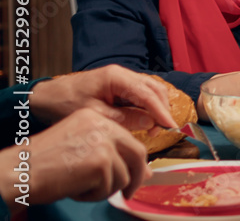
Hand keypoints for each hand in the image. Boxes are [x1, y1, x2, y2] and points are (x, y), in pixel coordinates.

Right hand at [0, 108, 150, 214]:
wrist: (19, 171)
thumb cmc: (42, 163)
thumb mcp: (80, 149)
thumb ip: (111, 154)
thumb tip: (145, 172)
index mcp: (96, 118)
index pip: (129, 140)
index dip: (135, 162)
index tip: (135, 176)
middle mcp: (103, 125)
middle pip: (137, 153)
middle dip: (135, 177)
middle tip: (127, 193)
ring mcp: (103, 142)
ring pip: (123, 175)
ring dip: (105, 189)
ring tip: (81, 187)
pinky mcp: (100, 162)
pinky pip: (109, 187)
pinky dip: (93, 196)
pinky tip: (74, 189)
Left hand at [31, 65, 176, 130]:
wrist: (46, 98)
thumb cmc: (65, 104)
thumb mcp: (95, 114)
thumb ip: (125, 118)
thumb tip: (151, 123)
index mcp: (116, 77)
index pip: (147, 93)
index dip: (161, 111)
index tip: (170, 126)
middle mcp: (123, 74)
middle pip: (154, 88)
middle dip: (162, 109)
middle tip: (161, 130)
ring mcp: (122, 79)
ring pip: (150, 91)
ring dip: (156, 108)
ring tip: (153, 129)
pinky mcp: (120, 87)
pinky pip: (141, 95)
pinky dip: (147, 107)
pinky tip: (145, 121)